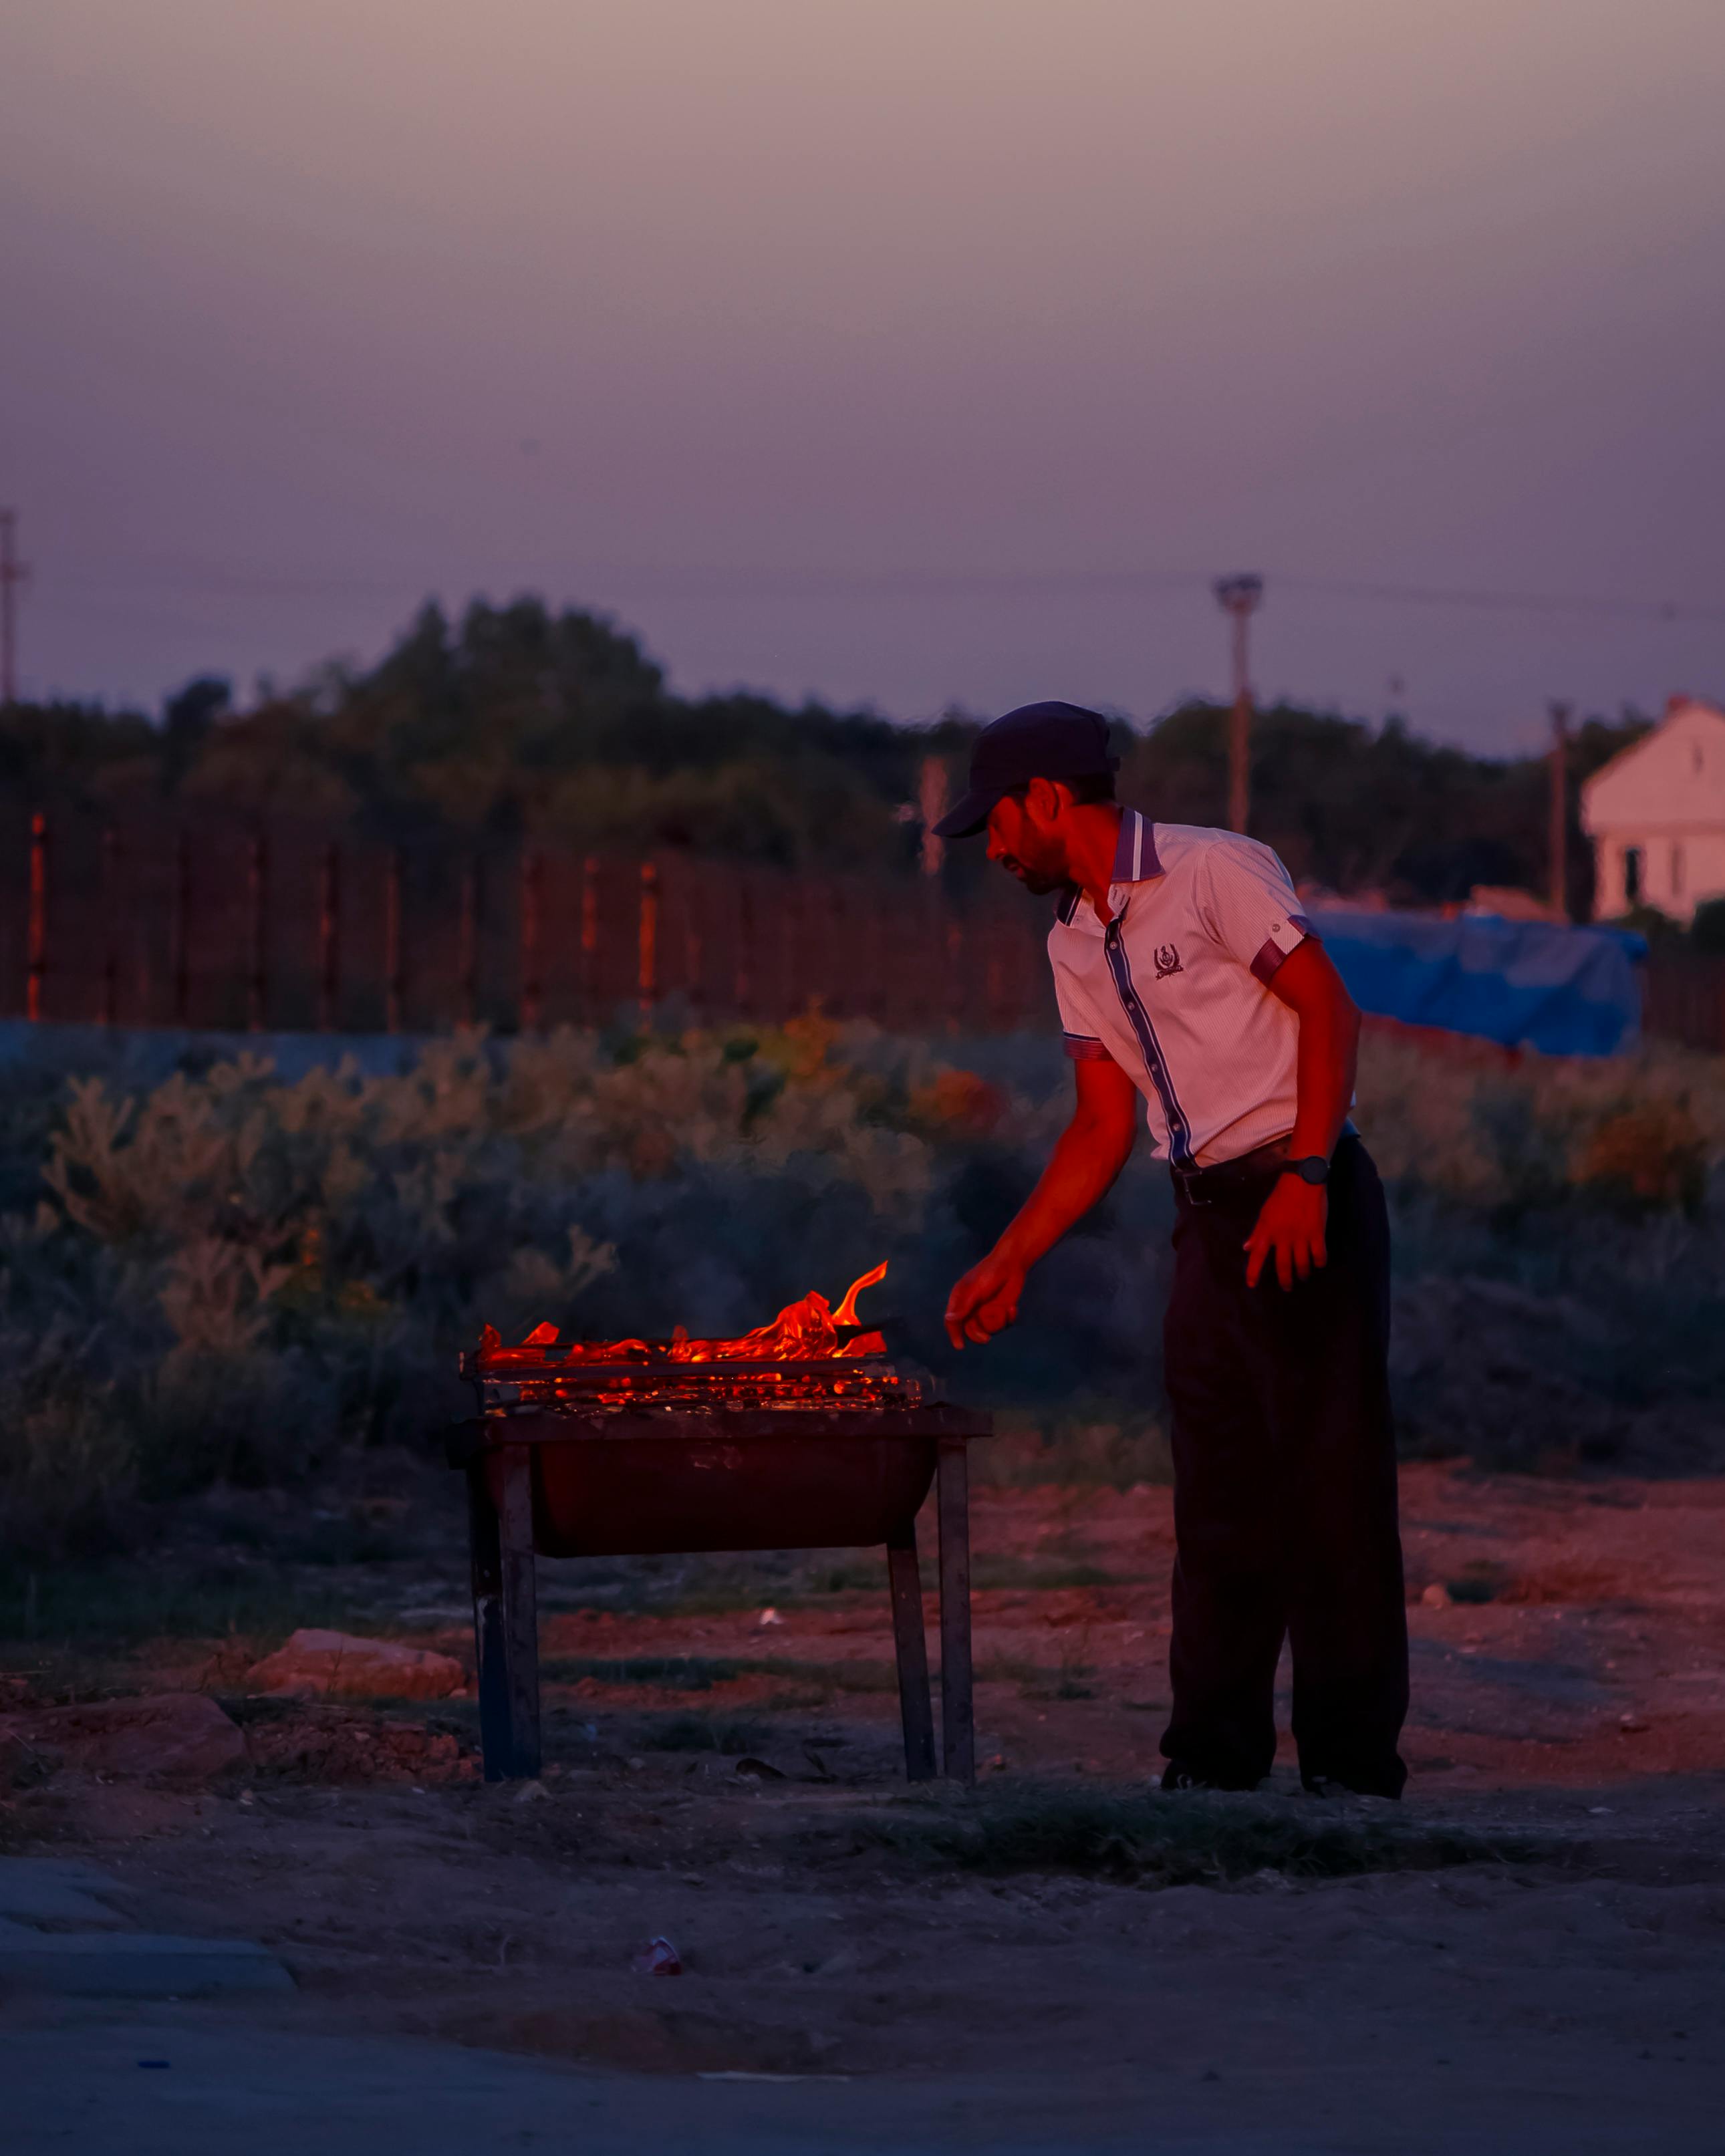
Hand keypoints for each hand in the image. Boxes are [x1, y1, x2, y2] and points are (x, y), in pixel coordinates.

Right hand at [944, 1245, 1027, 1348]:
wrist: (1013, 1263)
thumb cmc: (990, 1273)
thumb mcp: (975, 1290)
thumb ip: (964, 1306)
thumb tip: (949, 1319)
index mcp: (960, 1300)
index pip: (952, 1321)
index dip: (954, 1334)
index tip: (960, 1346)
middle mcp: (972, 1307)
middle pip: (970, 1330)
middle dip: (978, 1334)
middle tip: (986, 1339)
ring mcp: (986, 1310)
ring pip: (988, 1330)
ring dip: (997, 1323)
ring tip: (1006, 1310)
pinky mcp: (1001, 1311)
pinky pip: (1003, 1325)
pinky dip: (1009, 1318)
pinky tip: (1012, 1308)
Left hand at [1243, 1175, 1327, 1290]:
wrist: (1303, 1180)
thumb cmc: (1282, 1196)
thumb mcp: (1265, 1213)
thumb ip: (1257, 1232)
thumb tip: (1246, 1248)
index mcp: (1267, 1231)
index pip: (1257, 1256)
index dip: (1253, 1272)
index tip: (1251, 1285)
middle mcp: (1283, 1237)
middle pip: (1282, 1266)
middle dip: (1284, 1280)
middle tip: (1287, 1288)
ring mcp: (1301, 1237)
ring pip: (1301, 1264)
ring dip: (1302, 1274)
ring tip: (1303, 1277)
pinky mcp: (1317, 1234)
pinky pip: (1319, 1255)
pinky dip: (1319, 1262)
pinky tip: (1318, 1264)